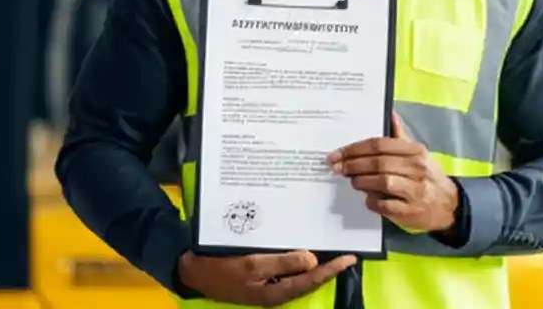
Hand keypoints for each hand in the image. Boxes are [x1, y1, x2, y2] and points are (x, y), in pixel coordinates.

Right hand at [177, 249, 354, 306]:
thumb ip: (283, 263)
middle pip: (308, 281)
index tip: (350, 258)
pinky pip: (286, 270)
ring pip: (299, 276)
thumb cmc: (221, 267)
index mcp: (275, 292)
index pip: (311, 280)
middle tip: (347, 255)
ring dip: (316, 265)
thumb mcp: (252, 264)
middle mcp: (275, 291)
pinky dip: (299, 261)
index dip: (331, 270)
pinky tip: (305, 250)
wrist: (191, 270)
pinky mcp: (261, 277)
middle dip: (328, 269)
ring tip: (333, 251)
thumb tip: (313, 261)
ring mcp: (268, 286)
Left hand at [327, 112, 459, 232]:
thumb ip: (402, 138)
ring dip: (361, 181)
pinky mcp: (409, 211)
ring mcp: (414, 190)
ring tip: (352, 181)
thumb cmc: (429, 177)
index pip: (380, 145)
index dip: (355, 149)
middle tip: (337, 167)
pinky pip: (384, 205)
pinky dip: (372, 201)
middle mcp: (416, 169)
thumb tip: (391, 116)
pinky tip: (368, 198)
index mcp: (416, 152)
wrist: (449, 206)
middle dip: (352, 164)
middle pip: (378, 163)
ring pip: (381, 181)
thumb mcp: (420, 155)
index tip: (338, 153)